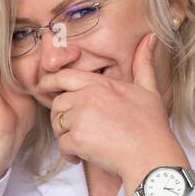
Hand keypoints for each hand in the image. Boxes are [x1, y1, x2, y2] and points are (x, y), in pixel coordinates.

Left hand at [37, 31, 187, 189]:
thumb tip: (150, 38)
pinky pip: (62, 145)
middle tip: (73, 128)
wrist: (150, 154)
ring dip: (64, 135)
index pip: (64, 77)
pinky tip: (80, 156)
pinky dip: (69, 153)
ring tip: (79, 143)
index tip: (43, 88)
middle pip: (57, 103)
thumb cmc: (151, 125)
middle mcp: (87, 97)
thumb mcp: (149, 89)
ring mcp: (81, 118)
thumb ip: (143, 64)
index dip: (50, 82)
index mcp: (100, 84)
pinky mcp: (77, 139)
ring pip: (57, 124)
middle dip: (60, 117)